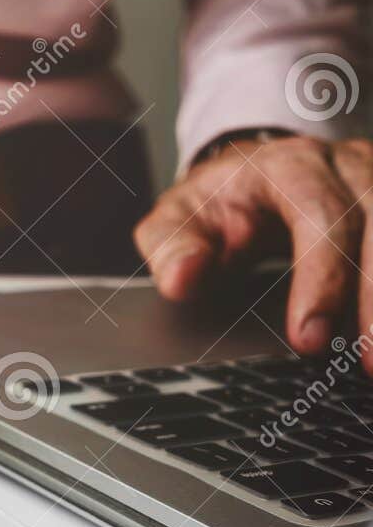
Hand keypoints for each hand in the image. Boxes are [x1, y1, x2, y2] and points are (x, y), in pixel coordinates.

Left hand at [134, 134, 372, 366]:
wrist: (252, 174)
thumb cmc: (219, 204)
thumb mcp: (180, 217)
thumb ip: (173, 247)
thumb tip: (181, 279)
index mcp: (288, 166)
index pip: (320, 215)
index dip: (322, 276)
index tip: (308, 337)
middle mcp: (346, 165)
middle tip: (367, 361)